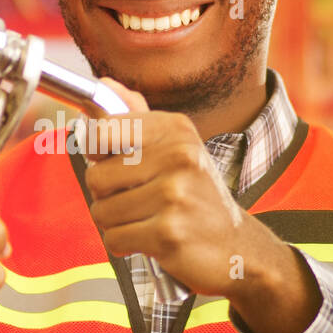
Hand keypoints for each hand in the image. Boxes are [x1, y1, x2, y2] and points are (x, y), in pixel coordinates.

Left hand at [81, 78, 321, 332]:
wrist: (238, 247)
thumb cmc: (197, 197)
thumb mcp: (175, 149)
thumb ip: (136, 119)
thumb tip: (104, 85)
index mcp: (176, 130)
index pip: (101, 132)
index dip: (97, 154)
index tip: (112, 163)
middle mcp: (178, 156)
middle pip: (95, 176)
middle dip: (107, 196)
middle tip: (139, 201)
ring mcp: (174, 195)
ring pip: (101, 211)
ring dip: (116, 224)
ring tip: (147, 221)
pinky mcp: (169, 233)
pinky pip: (113, 239)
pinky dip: (124, 246)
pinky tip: (150, 240)